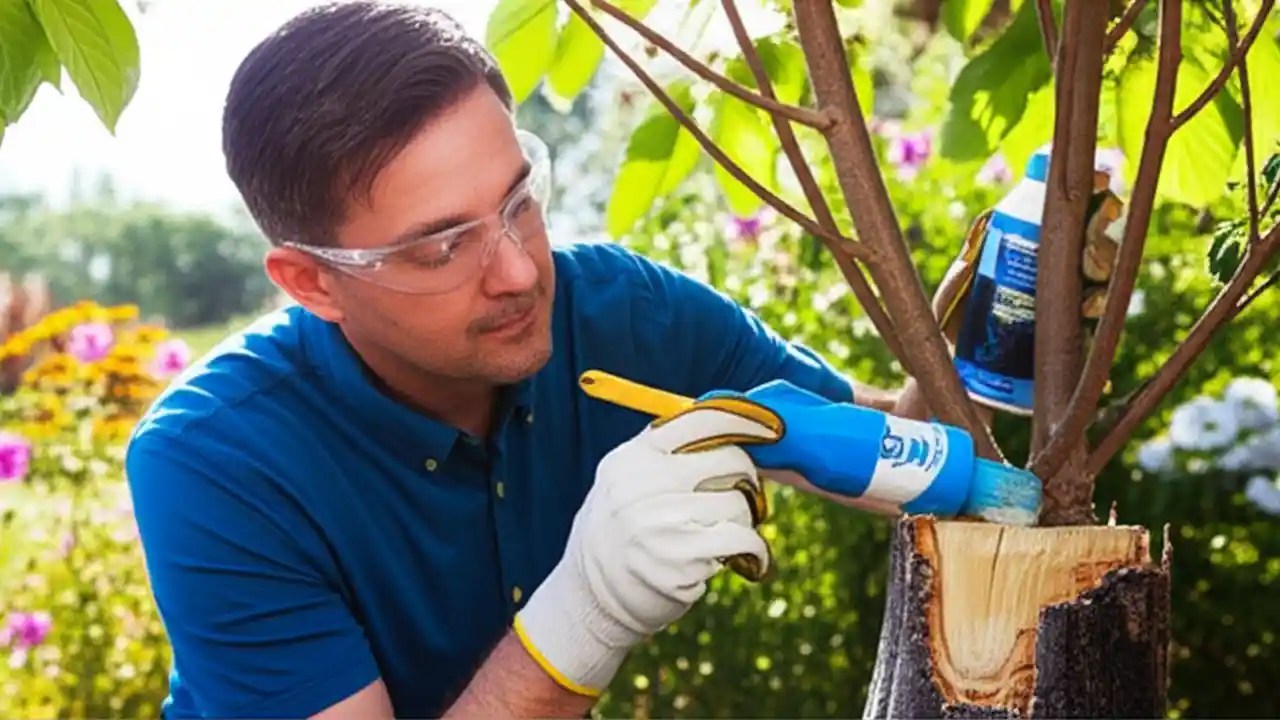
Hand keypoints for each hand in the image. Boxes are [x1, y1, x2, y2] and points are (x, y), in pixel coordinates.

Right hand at [513, 404, 772, 696]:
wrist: (593, 595)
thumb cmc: (623, 530)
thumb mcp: (627, 479)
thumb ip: (667, 453)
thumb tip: (736, 429)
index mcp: (634, 458)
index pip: (700, 420)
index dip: (745, 420)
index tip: (771, 429)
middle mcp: (645, 485)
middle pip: (730, 459)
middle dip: (747, 479)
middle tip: (743, 495)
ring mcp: (663, 524)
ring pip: (739, 503)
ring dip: (745, 520)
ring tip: (726, 534)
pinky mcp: (682, 562)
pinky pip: (743, 541)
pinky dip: (754, 550)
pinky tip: (745, 558)